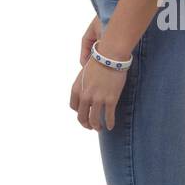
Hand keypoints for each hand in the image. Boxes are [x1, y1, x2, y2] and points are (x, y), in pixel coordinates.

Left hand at [69, 15, 128, 130]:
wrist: (111, 56)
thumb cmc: (99, 61)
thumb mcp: (85, 72)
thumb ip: (83, 83)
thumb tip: (86, 91)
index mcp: (77, 88)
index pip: (73, 107)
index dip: (78, 113)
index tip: (84, 114)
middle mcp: (85, 95)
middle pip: (81, 116)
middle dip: (85, 124)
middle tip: (90, 127)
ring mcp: (97, 99)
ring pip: (94, 120)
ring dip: (96, 127)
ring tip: (100, 128)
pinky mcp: (110, 100)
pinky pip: (108, 116)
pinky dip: (110, 123)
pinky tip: (111, 127)